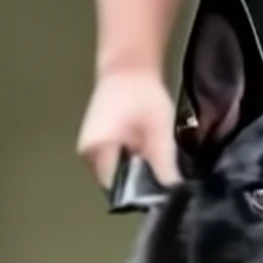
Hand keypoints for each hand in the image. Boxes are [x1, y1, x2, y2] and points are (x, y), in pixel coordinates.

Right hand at [76, 69, 181, 187]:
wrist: (129, 67)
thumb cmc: (143, 94)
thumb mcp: (161, 133)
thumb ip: (164, 166)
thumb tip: (174, 194)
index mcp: (98, 151)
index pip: (120, 191)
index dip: (143, 196)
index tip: (163, 195)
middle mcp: (88, 157)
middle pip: (118, 189)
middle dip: (141, 189)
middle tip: (164, 182)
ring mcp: (90, 154)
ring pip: (118, 180)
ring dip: (137, 178)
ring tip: (157, 169)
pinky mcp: (98, 150)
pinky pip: (117, 169)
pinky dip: (132, 168)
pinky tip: (147, 160)